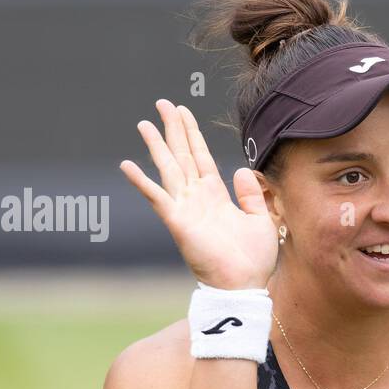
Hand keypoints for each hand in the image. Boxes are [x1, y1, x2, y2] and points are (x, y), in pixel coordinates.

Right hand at [120, 99, 278, 289]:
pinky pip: (157, 198)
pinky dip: (142, 182)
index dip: (192, 134)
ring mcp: (186, 209)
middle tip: (163, 103)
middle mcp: (197, 198)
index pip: (201, 157)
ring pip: (169, 169)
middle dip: (173, 129)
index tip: (183, 111)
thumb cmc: (253, 260)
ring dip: (156, 146)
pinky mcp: (178, 222)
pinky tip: (127, 165)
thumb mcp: (262, 220)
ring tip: (144, 122)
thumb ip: (252, 194)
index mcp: (216, 196)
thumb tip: (241, 169)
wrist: (244, 286)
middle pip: (182, 155)